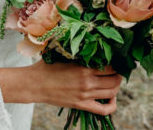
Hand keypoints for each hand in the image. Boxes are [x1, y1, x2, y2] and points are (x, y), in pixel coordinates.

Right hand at [0, 62, 122, 114]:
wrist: (34, 84)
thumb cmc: (46, 66)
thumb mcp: (61, 54)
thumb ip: (76, 51)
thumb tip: (89, 43)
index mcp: (83, 68)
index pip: (110, 67)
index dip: (115, 64)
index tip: (115, 61)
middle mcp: (87, 82)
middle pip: (114, 80)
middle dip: (118, 76)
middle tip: (116, 72)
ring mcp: (85, 95)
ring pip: (111, 93)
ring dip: (116, 87)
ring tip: (112, 82)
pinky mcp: (81, 105)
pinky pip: (104, 110)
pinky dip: (112, 105)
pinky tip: (111, 99)